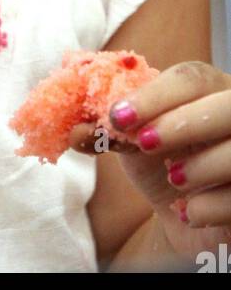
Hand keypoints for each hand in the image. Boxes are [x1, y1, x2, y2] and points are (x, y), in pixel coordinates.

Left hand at [69, 61, 230, 258]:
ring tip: (173, 177)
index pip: (189, 78)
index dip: (154, 96)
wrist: (183, 210)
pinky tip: (188, 212)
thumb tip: (73, 131)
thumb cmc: (157, 161)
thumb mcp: (127, 140)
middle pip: (226, 105)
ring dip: (201, 165)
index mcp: (207, 88)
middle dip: (182, 122)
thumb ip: (102, 130)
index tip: (116, 117)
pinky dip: (209, 206)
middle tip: (143, 143)